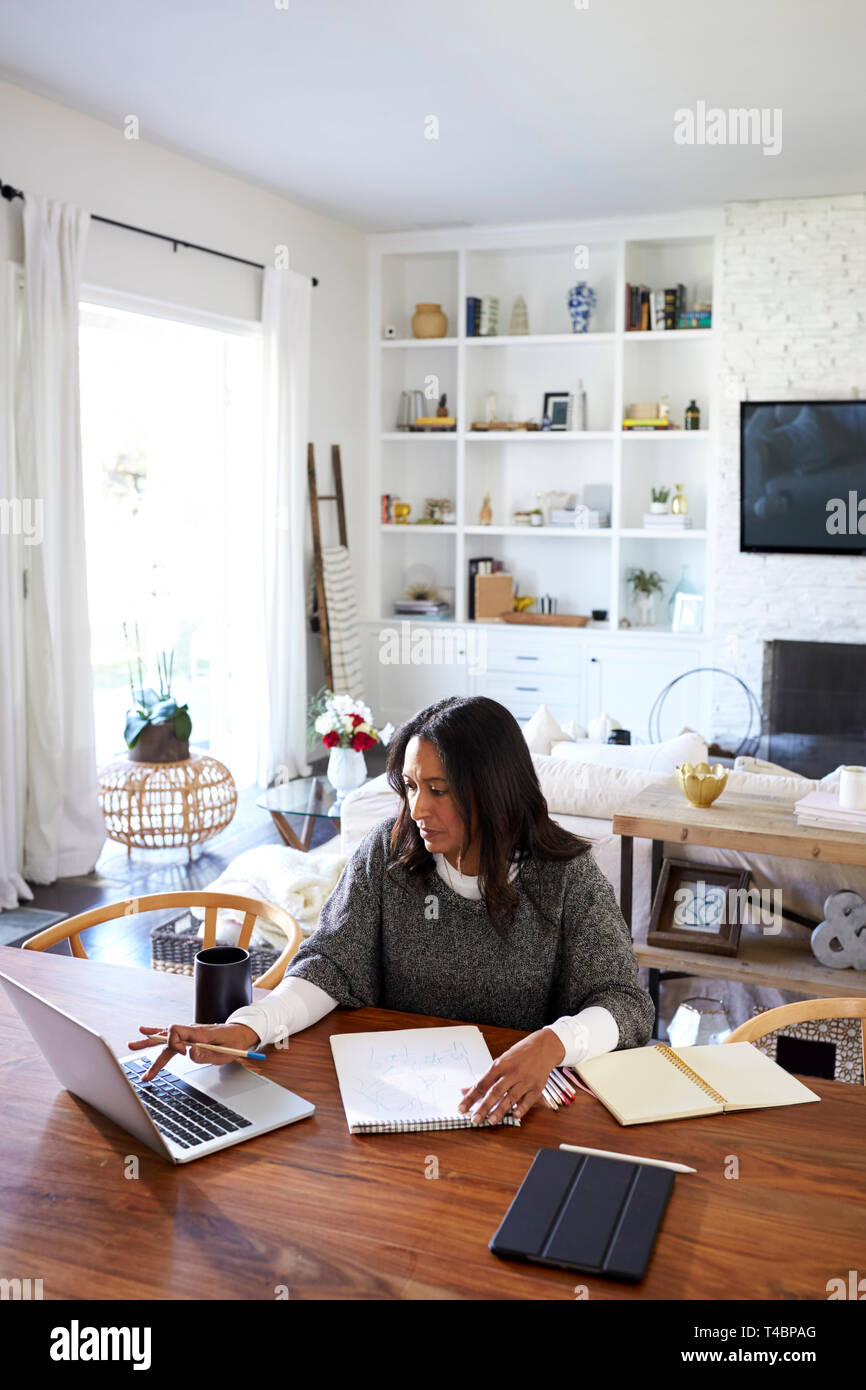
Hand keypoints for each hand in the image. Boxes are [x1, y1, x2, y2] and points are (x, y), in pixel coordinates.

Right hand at [127, 1024, 261, 1081]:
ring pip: (165, 1036)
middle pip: (167, 1036)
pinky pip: (170, 1034)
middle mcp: (191, 1031)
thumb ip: (206, 1054)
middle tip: (144, 1068)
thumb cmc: (233, 1043)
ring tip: (132, 1045)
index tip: (181, 1054)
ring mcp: (189, 1033)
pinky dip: (156, 1033)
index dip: (174, 1043)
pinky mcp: (189, 1036)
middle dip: (153, 1048)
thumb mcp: (224, 1053)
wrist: (240, 1033)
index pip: (177, 1031)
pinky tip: (144, 1031)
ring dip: (149, 1041)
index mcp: (199, 1033)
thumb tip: (190, 1053)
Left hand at [457, 1027, 565, 1125]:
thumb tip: (465, 1091)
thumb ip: (484, 1079)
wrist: (543, 1047)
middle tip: (474, 1119)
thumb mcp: (500, 1062)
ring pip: (511, 1097)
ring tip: (490, 1121)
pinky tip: (514, 1115)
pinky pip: (528, 1100)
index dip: (470, 1097)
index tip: (461, 1108)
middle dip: (484, 1107)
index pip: (482, 1084)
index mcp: (500, 1065)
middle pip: (495, 1092)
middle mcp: (512, 1073)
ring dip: (500, 1110)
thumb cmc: (519, 1054)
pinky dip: (521, 1108)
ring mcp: (525, 1081)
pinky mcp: (537, 1087)